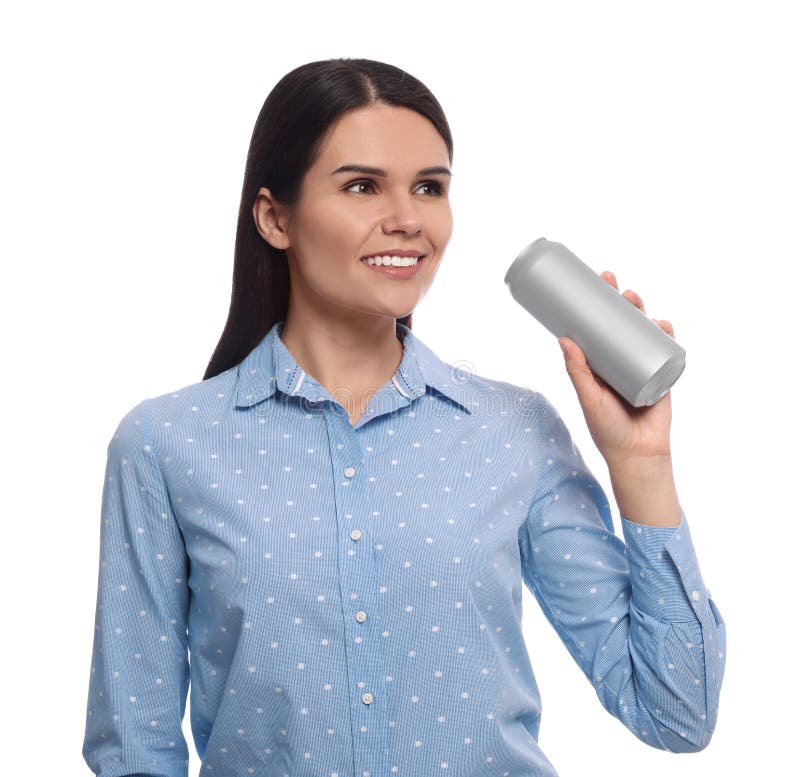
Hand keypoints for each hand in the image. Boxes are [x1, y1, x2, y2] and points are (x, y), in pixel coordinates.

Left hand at [557, 271, 675, 466]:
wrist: (638, 455)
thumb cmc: (607, 429)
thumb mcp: (589, 398)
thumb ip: (578, 371)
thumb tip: (563, 338)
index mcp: (599, 363)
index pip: (597, 326)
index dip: (596, 304)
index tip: (591, 283)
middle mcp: (620, 360)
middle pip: (622, 323)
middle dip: (620, 301)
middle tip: (613, 283)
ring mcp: (642, 365)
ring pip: (644, 332)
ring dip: (642, 312)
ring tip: (635, 301)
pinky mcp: (662, 375)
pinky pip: (666, 351)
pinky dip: (666, 335)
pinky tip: (663, 324)